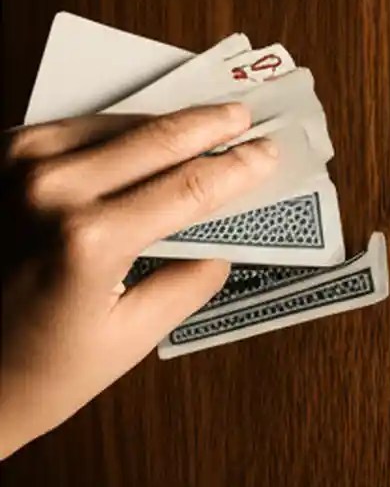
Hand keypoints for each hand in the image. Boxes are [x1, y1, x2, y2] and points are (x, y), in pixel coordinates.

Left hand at [0, 104, 275, 457]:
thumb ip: (185, 284)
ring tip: (203, 121)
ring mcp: (16, 168)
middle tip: (244, 117)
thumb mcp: (129, 337)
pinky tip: (141, 135)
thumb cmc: (36, 370)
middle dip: (208, 124)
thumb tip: (219, 247)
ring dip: (163, 122)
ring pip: (114, 123)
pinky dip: (113, 128)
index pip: (191, 186)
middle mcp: (50, 190)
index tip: (267, 154)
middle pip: (157, 139)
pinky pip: (70, 128)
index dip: (238, 167)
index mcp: (90, 239)